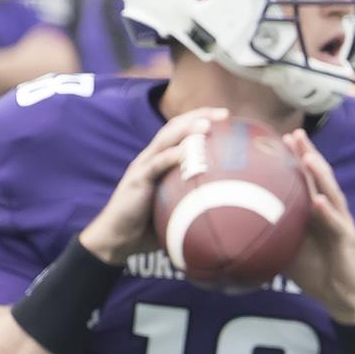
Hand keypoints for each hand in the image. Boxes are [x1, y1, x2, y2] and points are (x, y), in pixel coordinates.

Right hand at [78, 107, 228, 263]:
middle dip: (199, 117)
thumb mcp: (179, 208)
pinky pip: (156, 165)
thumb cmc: (151, 227)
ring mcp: (143, 167)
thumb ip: (198, 199)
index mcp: (161, 162)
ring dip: (187, 130)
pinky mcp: (137, 181)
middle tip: (224, 114)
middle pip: (174, 129)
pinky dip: (173, 156)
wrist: (119, 240)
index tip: (227, 117)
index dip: (201, 121)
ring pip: (165, 141)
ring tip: (207, 125)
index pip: (181, 133)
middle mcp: (151, 159)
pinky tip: (188, 152)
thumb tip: (235, 208)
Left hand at [282, 130, 354, 321]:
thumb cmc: (314, 271)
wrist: (342, 296)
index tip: (278, 137)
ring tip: (308, 157)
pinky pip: (336, 224)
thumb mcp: (283, 246)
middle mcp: (330, 211)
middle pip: (320, 178)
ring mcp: (341, 224)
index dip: (294, 158)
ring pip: (331, 194)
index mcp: (315, 211)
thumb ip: (266, 230)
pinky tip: (318, 200)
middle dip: (308, 154)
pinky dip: (327, 212)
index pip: (305, 179)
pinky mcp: (348, 240)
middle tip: (295, 134)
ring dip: (320, 175)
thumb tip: (227, 224)